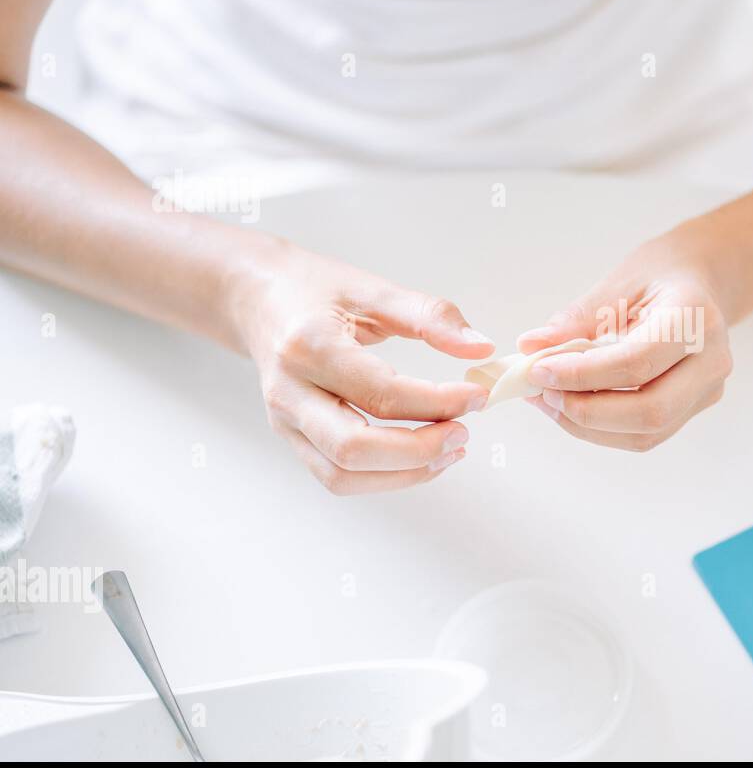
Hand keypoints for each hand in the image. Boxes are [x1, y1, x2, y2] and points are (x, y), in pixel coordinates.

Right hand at [227, 237, 493, 493]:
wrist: (256, 299)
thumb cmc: (312, 290)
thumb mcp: (373, 289)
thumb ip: (430, 316)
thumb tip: (481, 347)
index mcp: (309, 346)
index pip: (380, 393)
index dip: (437, 402)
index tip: (477, 396)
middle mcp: (290, 391)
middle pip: (354, 448)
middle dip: (419, 451)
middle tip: (463, 432)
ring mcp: (286, 421)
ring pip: (343, 475)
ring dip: (404, 474)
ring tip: (450, 450)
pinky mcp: (293, 438)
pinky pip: (337, 476)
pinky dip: (385, 477)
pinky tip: (422, 457)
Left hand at [516, 232, 732, 450]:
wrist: (699, 281)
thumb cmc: (660, 275)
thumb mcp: (618, 283)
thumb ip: (576, 319)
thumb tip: (530, 348)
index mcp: (695, 318)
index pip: (637, 362)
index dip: (583, 374)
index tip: (538, 370)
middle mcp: (711, 360)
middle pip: (650, 410)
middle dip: (587, 411)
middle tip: (543, 392)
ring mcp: (707, 390)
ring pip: (646, 433)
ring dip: (589, 426)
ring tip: (550, 400)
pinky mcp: (693, 408)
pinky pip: (645, 434)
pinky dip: (602, 429)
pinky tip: (572, 405)